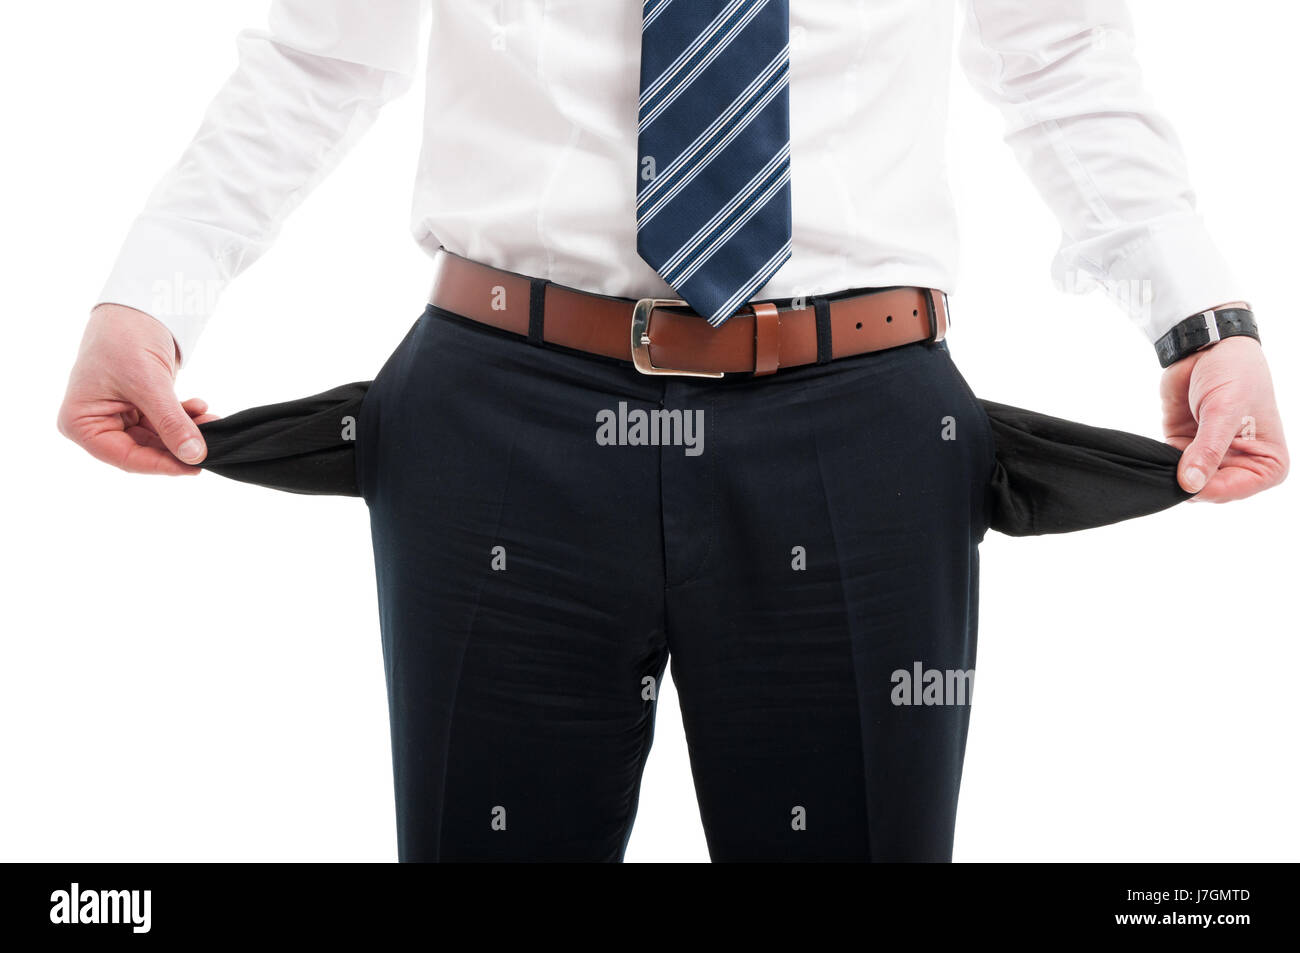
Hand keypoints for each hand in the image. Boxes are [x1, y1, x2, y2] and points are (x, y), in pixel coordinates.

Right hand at [57, 304, 216, 474]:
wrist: (137, 306)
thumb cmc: (126, 338)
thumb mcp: (150, 384)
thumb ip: (171, 423)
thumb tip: (194, 456)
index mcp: (81, 422)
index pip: (124, 457)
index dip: (161, 465)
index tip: (195, 467)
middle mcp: (95, 423)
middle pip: (142, 450)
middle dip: (179, 446)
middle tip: (213, 445)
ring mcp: (116, 415)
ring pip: (158, 438)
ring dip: (186, 432)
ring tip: (212, 421)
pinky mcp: (137, 407)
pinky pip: (163, 423)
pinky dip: (184, 419)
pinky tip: (201, 408)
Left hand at [1160, 334, 1287, 501]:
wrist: (1209, 345)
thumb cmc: (1233, 373)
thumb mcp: (1224, 412)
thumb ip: (1207, 450)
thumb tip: (1190, 485)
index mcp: (1267, 463)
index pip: (1234, 490)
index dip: (1208, 489)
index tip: (1187, 482)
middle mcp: (1241, 465)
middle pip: (1209, 490)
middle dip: (1189, 481)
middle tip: (1174, 466)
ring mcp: (1211, 458)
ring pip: (1187, 482)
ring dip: (1172, 473)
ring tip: (1167, 455)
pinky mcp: (1185, 447)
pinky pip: (1170, 467)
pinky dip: (1161, 463)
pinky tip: (1156, 453)